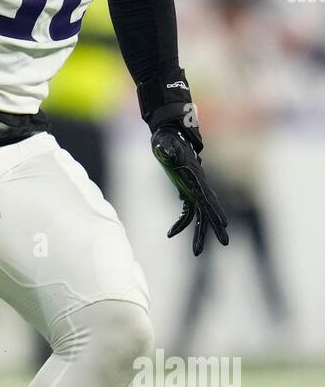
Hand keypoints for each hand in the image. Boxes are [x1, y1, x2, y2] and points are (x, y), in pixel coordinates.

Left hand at [151, 125, 228, 256]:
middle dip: (215, 227)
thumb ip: (165, 149)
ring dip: (199, 233)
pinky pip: (187, 211)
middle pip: (209, 209)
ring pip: (200, 215)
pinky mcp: (186, 191)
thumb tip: (163, 150)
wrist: (168, 134)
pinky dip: (181, 223)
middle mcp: (197, 185)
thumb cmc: (166, 139)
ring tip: (197, 252)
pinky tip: (171, 233)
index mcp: (194, 177)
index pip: (207, 197)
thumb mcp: (164, 143)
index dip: (215, 210)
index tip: (223, 224)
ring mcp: (192, 189)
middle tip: (225, 244)